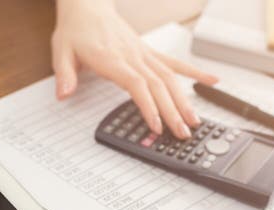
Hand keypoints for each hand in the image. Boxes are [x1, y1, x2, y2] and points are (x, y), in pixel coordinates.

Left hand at [52, 0, 217, 138]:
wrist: (87, 6)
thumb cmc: (75, 30)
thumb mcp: (61, 52)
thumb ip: (64, 74)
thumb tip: (63, 94)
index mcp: (112, 59)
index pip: (136, 84)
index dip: (149, 106)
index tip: (157, 126)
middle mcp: (133, 56)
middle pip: (159, 86)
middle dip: (173, 111)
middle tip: (183, 133)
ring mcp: (144, 54)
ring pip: (170, 78)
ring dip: (184, 100)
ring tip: (195, 121)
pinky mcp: (149, 52)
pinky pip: (175, 63)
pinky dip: (195, 72)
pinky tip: (212, 81)